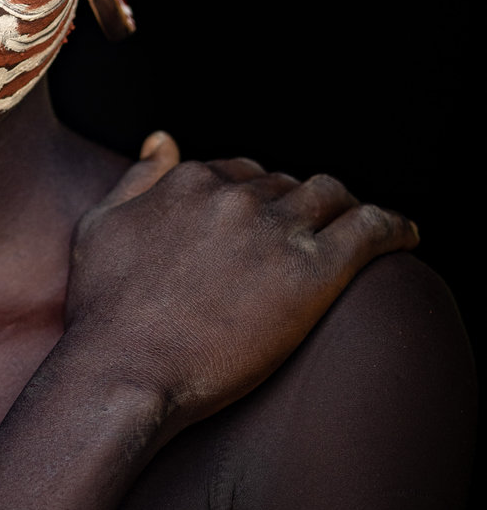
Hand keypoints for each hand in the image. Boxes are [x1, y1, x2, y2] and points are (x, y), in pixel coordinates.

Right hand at [64, 134, 418, 429]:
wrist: (122, 371)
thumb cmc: (103, 311)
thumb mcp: (101, 226)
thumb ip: (137, 179)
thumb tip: (165, 138)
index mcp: (190, 180)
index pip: (241, 171)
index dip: (257, 195)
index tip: (266, 221)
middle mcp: (235, 194)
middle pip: (287, 184)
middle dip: (299, 204)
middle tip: (311, 235)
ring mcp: (275, 230)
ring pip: (332, 196)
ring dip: (346, 208)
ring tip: (361, 228)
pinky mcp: (312, 272)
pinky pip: (371, 230)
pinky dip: (395, 227)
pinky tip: (407, 236)